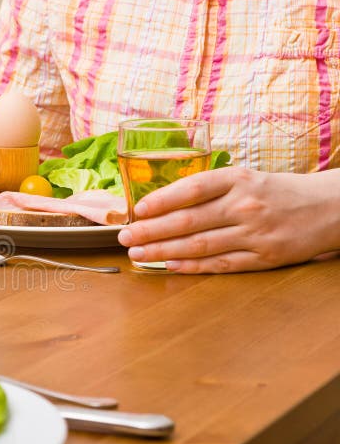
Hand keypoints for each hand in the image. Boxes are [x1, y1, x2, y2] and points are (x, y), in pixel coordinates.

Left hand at [117, 167, 339, 272]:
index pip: (192, 188)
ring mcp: (255, 234)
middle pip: (188, 220)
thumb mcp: (246, 178)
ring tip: (137, 253)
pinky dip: (191, 266)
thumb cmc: (276, 192)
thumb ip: (209, 188)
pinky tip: (169, 266)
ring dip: (163, 251)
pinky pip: (220, 264)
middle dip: (151, 230)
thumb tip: (159, 203)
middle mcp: (245, 205)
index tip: (136, 209)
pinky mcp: (263, 258)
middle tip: (124, 236)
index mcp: (239, 179)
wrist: (329, 207)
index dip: (161, 200)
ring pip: (199, 245)